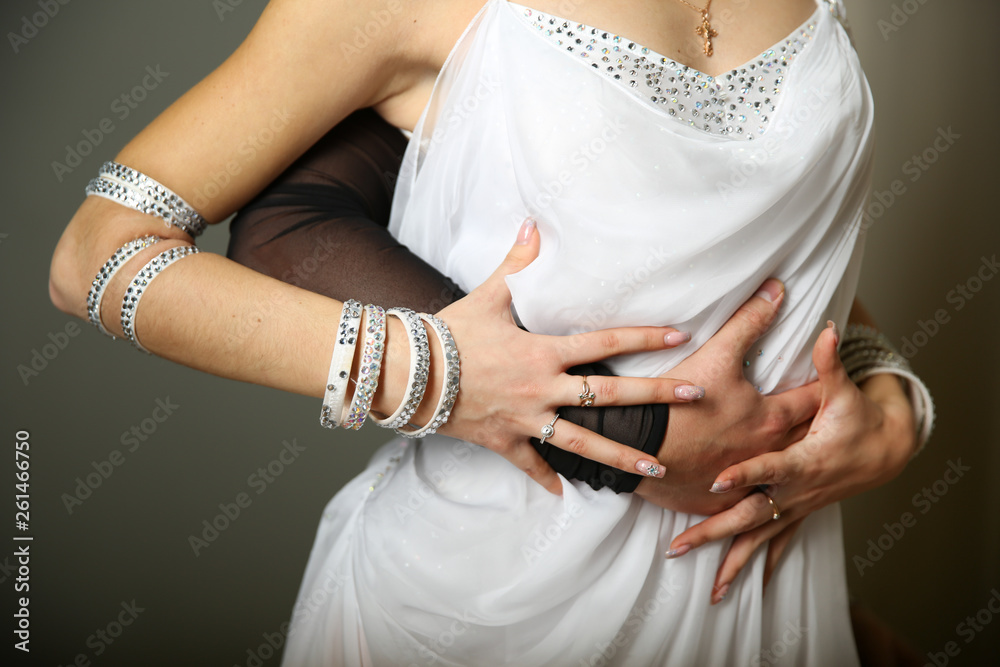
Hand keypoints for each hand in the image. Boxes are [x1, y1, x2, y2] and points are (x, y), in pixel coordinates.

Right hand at [432, 220, 707, 493]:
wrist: (409, 373)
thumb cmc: (449, 333)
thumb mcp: (487, 296)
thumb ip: (517, 264)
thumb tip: (534, 225)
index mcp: (543, 352)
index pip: (605, 343)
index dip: (644, 337)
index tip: (680, 336)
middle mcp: (542, 389)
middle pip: (609, 396)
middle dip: (655, 396)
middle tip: (695, 398)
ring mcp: (525, 419)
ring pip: (582, 442)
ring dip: (622, 457)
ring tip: (656, 469)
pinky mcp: (503, 441)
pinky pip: (530, 464)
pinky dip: (547, 478)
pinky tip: (566, 493)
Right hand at [633, 279, 821, 514]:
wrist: (637, 447)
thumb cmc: (676, 401)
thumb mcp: (716, 354)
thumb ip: (750, 321)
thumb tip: (778, 289)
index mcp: (771, 419)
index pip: (814, 399)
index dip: (823, 385)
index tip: (829, 379)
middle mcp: (766, 454)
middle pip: (800, 439)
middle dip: (809, 427)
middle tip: (817, 418)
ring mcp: (742, 482)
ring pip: (772, 473)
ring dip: (780, 462)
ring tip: (782, 452)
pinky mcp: (716, 501)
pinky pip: (738, 498)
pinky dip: (743, 489)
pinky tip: (742, 484)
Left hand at [666, 321, 917, 602]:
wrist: (884, 451)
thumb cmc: (858, 420)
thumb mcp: (843, 393)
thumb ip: (828, 364)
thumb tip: (827, 329)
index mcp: (803, 460)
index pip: (768, 469)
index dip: (745, 475)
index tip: (717, 482)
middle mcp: (796, 491)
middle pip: (751, 515)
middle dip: (716, 531)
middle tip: (681, 545)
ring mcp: (794, 507)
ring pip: (757, 537)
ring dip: (731, 559)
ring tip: (706, 587)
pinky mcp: (794, 513)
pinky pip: (771, 543)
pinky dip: (754, 563)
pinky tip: (734, 583)